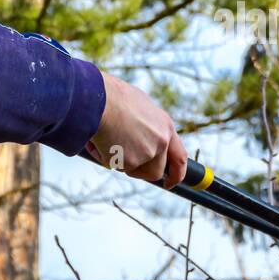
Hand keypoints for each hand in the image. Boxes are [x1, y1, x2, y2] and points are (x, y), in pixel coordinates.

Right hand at [87, 71, 187, 187]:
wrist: (98, 99)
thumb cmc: (114, 97)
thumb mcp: (140, 108)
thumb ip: (147, 126)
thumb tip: (140, 137)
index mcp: (166, 127)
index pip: (180, 158)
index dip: (177, 173)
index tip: (170, 182)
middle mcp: (161, 142)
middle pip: (156, 171)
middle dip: (141, 171)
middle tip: (127, 163)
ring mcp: (146, 153)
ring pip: (133, 171)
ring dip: (122, 163)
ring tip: (109, 140)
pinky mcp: (129, 161)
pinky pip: (114, 165)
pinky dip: (104, 157)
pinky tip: (99, 139)